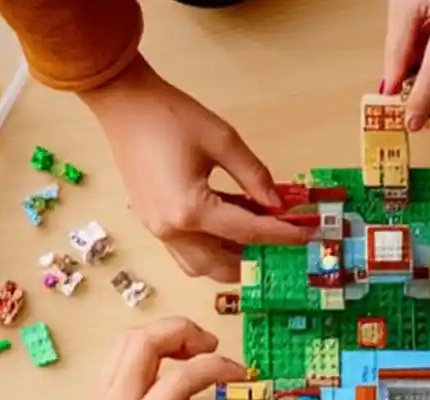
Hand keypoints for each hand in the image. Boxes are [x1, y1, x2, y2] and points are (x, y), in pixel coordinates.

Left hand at [8, 317, 249, 399]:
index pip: (183, 377)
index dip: (220, 368)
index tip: (243, 378)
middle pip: (145, 340)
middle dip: (185, 332)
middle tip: (213, 349)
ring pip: (126, 341)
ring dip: (162, 336)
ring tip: (191, 355)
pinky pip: (116, 357)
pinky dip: (145, 349)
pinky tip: (164, 373)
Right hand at [80, 57, 306, 281]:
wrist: (124, 104)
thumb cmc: (170, 116)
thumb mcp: (223, 140)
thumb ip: (255, 176)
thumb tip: (278, 203)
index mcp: (190, 210)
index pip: (247, 231)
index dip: (280, 233)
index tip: (305, 234)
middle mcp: (171, 229)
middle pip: (221, 265)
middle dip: (254, 258)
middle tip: (280, 241)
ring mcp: (157, 230)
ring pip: (200, 265)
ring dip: (230, 259)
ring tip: (255, 236)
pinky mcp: (152, 223)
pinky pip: (186, 250)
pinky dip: (211, 247)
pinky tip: (230, 225)